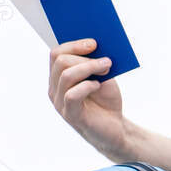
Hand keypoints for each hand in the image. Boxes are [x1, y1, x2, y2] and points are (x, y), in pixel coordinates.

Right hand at [48, 39, 127, 158]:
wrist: (115, 128)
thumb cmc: (106, 101)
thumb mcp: (103, 77)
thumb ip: (96, 63)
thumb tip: (95, 45)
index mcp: (59, 76)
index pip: (56, 54)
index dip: (74, 45)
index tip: (94, 43)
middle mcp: (55, 88)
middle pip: (60, 61)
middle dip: (84, 57)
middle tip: (106, 60)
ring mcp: (60, 102)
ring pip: (65, 75)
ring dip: (88, 68)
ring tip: (107, 68)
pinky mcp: (70, 114)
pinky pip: (72, 95)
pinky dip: (87, 86)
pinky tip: (98, 85)